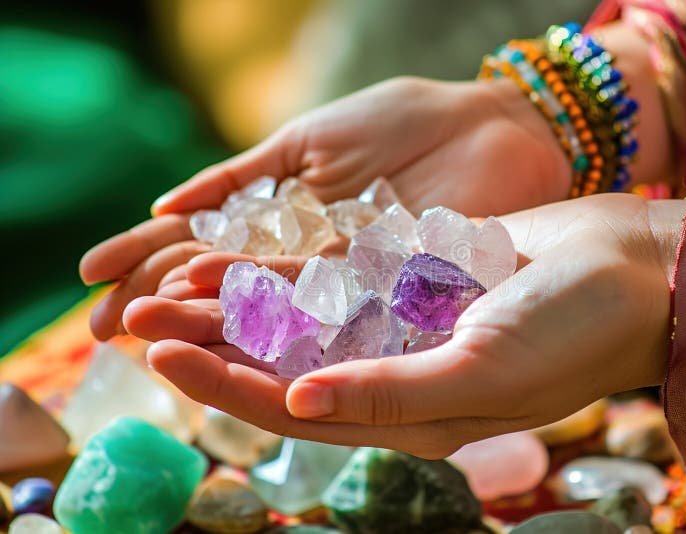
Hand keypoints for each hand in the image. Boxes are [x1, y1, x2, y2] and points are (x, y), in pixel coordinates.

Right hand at [79, 76, 569, 339]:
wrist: (492, 130)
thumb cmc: (404, 123)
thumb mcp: (309, 141)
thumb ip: (242, 176)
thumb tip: (164, 205)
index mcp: (280, 218)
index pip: (199, 245)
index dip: (145, 264)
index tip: (93, 283)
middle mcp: (302, 259)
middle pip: (223, 289)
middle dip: (166, 307)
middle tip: (111, 331)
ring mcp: (341, 283)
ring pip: (263, 311)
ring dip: (208, 326)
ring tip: (155, 344)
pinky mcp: (384, 297)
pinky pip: (326, 317)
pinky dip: (277, 329)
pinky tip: (234, 344)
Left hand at [122, 193, 685, 457]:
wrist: (631, 272)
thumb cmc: (572, 333)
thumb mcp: (480, 372)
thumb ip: (391, 393)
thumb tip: (300, 404)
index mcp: (411, 417)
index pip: (297, 409)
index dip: (226, 385)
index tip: (162, 353)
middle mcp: (396, 377)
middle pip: (284, 367)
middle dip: (212, 346)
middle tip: (139, 320)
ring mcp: (401, 328)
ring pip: (299, 322)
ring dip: (235, 307)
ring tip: (168, 286)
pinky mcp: (411, 282)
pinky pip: (335, 280)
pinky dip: (286, 271)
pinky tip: (236, 259)